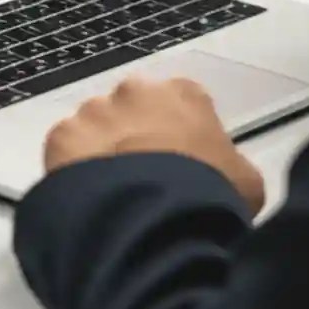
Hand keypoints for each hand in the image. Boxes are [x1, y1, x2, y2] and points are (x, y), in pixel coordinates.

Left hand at [45, 77, 265, 214]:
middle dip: (134, 134)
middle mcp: (135, 90)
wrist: (155, 218)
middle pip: (132, 108)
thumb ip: (231, 163)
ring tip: (112, 189)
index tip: (180, 159)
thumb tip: (225, 172)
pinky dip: (72, 169)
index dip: (180, 132)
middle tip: (141, 174)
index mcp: (184, 94)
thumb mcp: (246, 182)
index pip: (182, 102)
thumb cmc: (209, 195)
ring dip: (101, 149)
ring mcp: (94, 111)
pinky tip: (87, 196)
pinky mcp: (62, 136)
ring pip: (95, 127)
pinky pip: (67, 150)